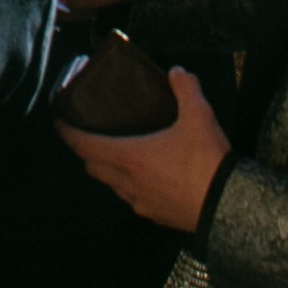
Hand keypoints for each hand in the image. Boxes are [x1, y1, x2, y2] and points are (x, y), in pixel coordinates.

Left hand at [59, 67, 230, 231]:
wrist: (227, 205)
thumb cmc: (206, 160)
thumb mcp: (199, 115)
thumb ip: (185, 88)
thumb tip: (177, 71)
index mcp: (129, 156)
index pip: (84, 146)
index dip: (68, 133)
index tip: (60, 122)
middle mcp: (127, 182)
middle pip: (93, 167)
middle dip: (87, 151)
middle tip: (91, 135)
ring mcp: (140, 202)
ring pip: (112, 185)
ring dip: (108, 169)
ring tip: (118, 153)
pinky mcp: (155, 215)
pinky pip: (132, 199)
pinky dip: (129, 185)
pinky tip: (146, 176)